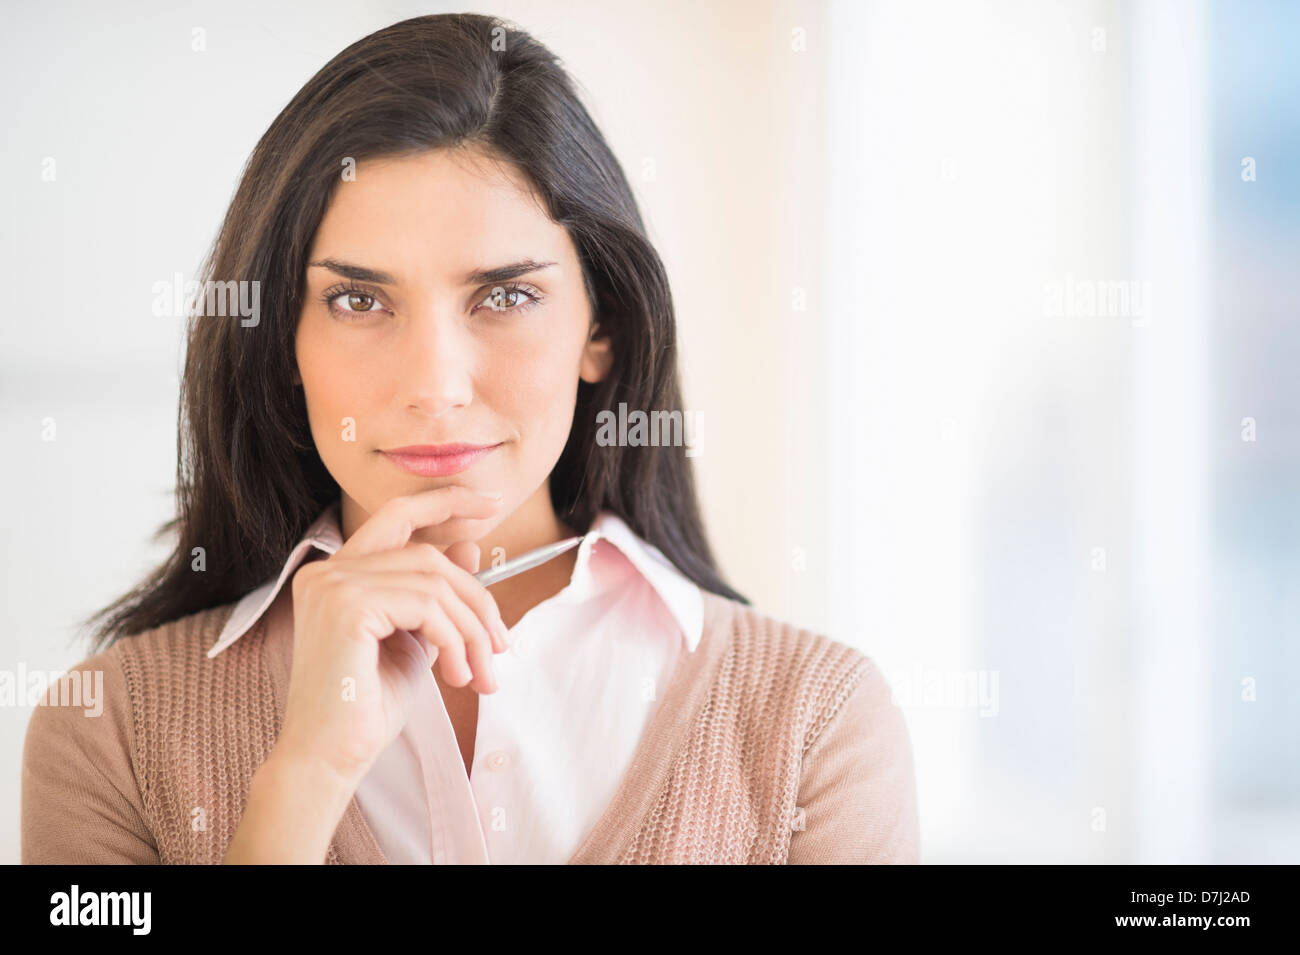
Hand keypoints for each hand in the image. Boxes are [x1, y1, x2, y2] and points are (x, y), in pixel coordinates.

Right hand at [275, 485, 509, 783]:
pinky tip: (456, 676)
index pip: (398, 515)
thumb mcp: (413, 640)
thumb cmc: (366, 707)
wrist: (329, 758)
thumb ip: (434, 594)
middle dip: (477, 600)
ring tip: (478, 674)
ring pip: (435, 582)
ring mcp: (332, 585)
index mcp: (337, 574)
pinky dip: (454, 639)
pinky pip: (427, 605)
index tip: (491, 503)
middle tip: (500, 647)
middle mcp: (327, 570)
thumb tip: (469, 546)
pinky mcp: (347, 606)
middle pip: (429, 556)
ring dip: (470, 630)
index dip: (446, 501)